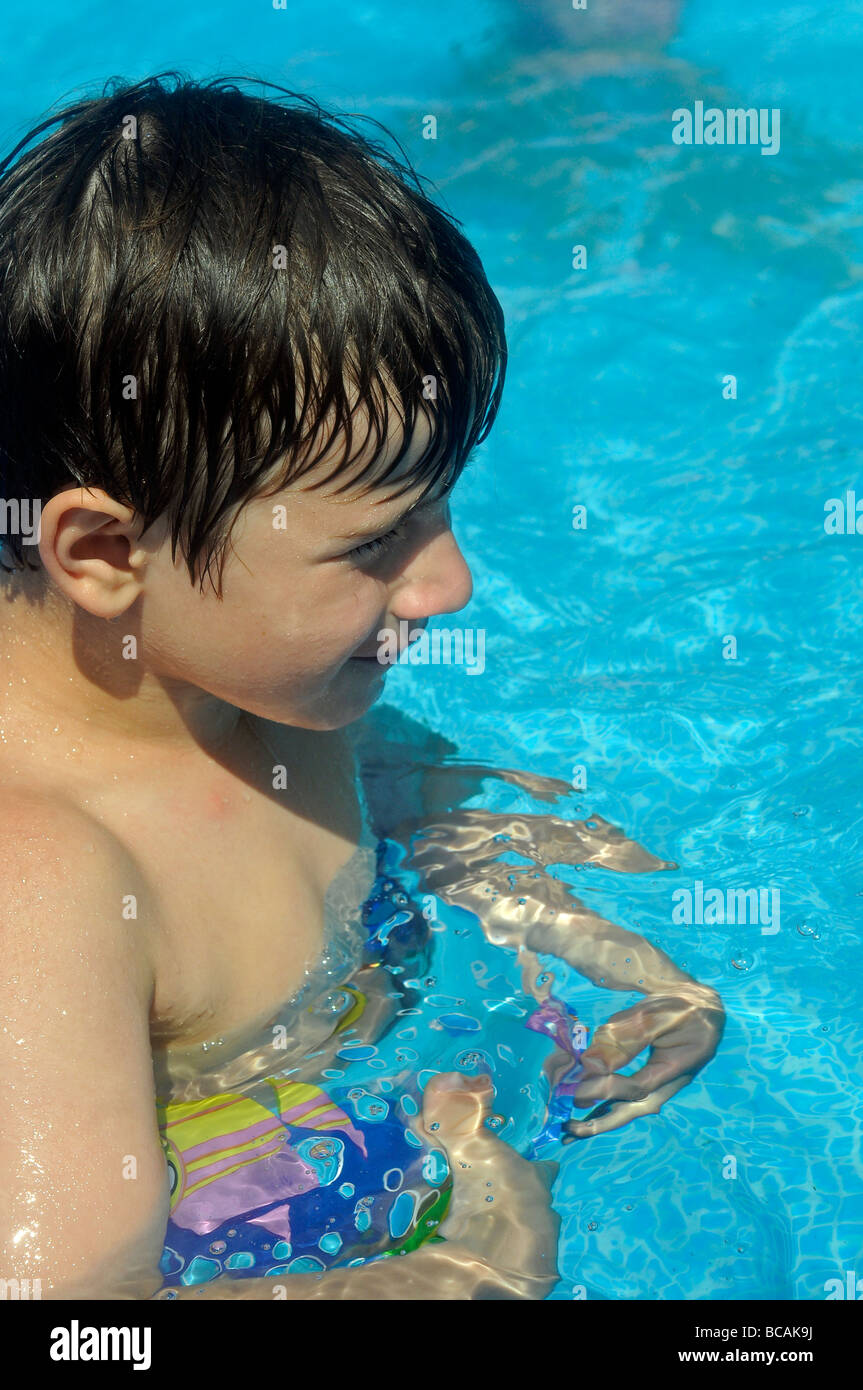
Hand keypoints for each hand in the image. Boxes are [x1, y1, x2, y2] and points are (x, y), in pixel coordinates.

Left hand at [563, 987, 725, 1140]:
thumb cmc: (681, 1007)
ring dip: (601, 1119)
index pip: (637, 1088)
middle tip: (569, 1129)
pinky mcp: (652, 1079)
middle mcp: (669, 1084)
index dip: (606, 1088)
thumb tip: (594, 1063)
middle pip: (632, 1110)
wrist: (701, 1006)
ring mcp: (661, 1084)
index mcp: (675, 1069)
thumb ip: (629, 1038)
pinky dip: (607, 1104)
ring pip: (629, 1108)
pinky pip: (628, 1097)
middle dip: (600, 1122)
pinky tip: (587, 1111)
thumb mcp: (656, 1015)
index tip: (577, 1087)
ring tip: (571, 1129)